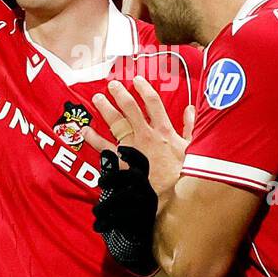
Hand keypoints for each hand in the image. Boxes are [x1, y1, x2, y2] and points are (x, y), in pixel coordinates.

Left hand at [83, 77, 194, 195]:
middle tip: (111, 85)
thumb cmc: (180, 175)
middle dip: (120, 94)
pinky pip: (104, 147)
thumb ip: (190, 127)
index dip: (144, 89)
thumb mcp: (192, 150)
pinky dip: (93, 138)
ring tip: (97, 98)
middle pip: (130, 108)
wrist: (168, 197)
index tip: (136, 80)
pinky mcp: (120, 161)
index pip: (153, 103)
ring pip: (116, 123)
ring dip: (105, 109)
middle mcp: (146, 135)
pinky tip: (85, 130)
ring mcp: (131, 147)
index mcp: (164, 131)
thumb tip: (191, 109)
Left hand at [93, 146, 159, 276]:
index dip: (133, 154)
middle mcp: (148, 192)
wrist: (141, 243)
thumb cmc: (128, 212)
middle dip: (115, 176)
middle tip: (99, 183)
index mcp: (143, 183)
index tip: (119, 149)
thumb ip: (114, 175)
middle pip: (135, 177)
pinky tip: (97, 226)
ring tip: (95, 212)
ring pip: (126, 198)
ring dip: (106, 205)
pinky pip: (123, 218)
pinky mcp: (143, 223)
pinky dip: (107, 222)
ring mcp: (147, 207)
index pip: (143, 163)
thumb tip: (104, 153)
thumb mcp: (122, 194)